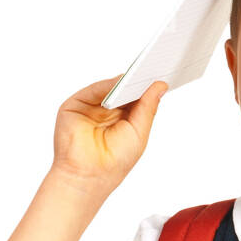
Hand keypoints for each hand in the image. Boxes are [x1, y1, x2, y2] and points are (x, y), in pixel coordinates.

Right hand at [51, 76, 167, 188]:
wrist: (88, 176)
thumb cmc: (114, 162)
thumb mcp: (139, 132)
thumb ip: (148, 107)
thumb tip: (160, 85)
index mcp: (123, 119)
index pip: (137, 97)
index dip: (149, 86)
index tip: (164, 72)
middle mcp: (107, 111)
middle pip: (124, 89)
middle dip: (138, 79)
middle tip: (156, 65)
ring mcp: (91, 107)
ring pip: (109, 87)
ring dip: (124, 80)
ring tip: (141, 72)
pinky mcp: (75, 105)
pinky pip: (93, 90)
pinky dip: (107, 85)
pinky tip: (120, 82)